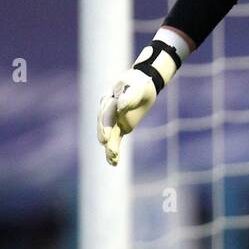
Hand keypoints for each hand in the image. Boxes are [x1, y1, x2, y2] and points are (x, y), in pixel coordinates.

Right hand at [97, 35, 181, 166]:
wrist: (143, 85)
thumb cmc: (139, 84)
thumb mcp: (137, 87)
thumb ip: (129, 97)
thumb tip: (119, 107)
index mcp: (109, 98)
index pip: (107, 109)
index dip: (107, 118)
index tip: (109, 127)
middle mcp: (107, 110)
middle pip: (105, 124)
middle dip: (105, 133)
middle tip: (105, 143)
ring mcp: (113, 120)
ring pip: (109, 135)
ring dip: (110, 147)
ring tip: (113, 159)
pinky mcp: (120, 128)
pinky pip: (115, 141)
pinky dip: (113, 152)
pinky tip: (113, 163)